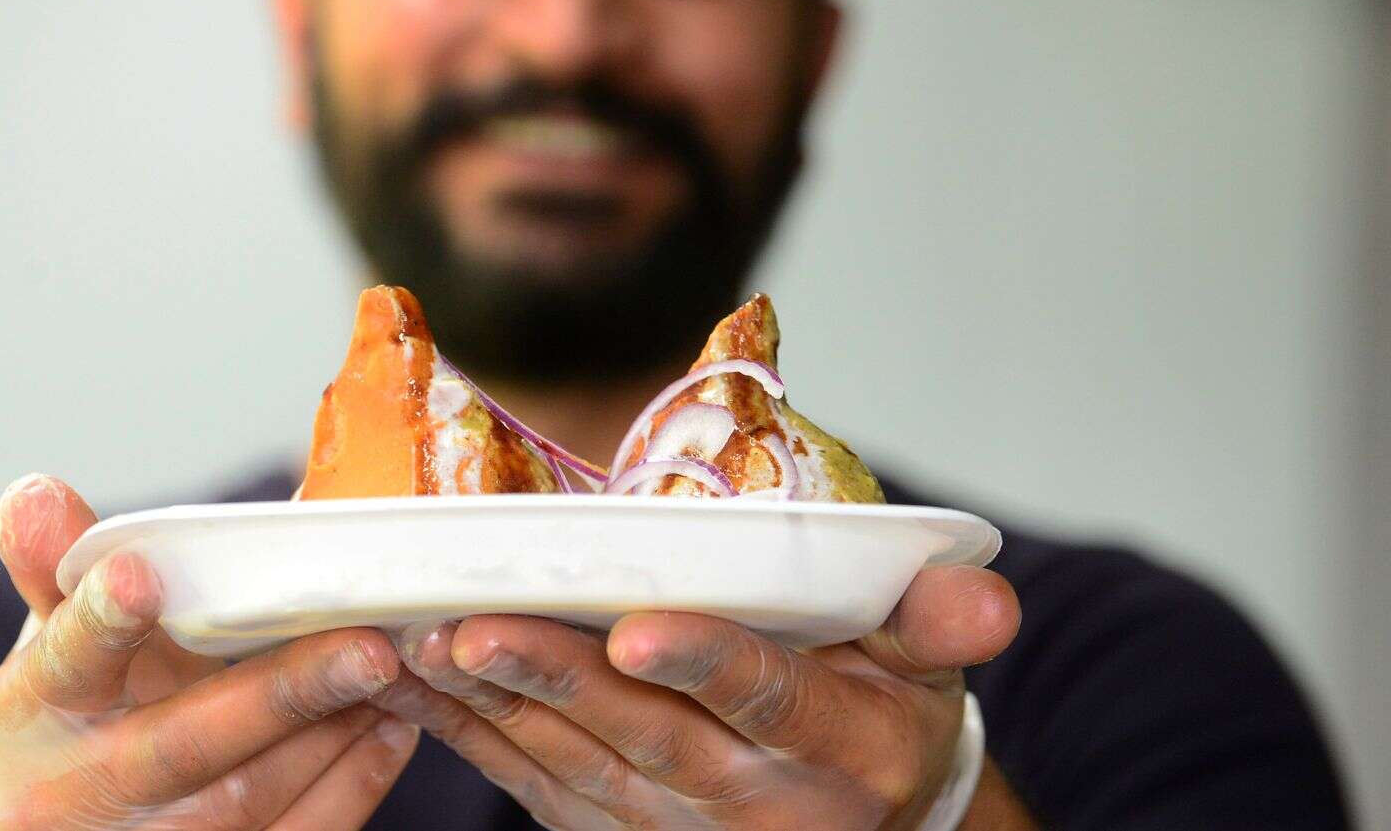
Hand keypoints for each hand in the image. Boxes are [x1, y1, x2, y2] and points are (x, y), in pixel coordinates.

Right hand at [0, 474, 418, 829]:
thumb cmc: (71, 724)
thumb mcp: (52, 650)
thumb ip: (57, 569)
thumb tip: (37, 492)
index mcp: (30, 714)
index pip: (66, 661)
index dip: (102, 621)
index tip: (140, 576)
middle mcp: (78, 794)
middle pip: (186, 744)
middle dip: (281, 693)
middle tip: (367, 649)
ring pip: (249, 799)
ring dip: (333, 733)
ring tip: (393, 668)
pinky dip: (349, 785)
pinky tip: (393, 728)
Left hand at [375, 566, 1019, 829]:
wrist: (856, 819)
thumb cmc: (882, 712)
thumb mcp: (928, 666)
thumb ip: (940, 623)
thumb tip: (987, 600)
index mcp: (835, 748)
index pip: (767, 701)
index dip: (706, 666)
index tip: (639, 631)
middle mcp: (748, 802)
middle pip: (644, 738)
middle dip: (557, 682)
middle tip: (477, 628)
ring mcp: (669, 825)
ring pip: (573, 765)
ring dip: (494, 707)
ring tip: (424, 644)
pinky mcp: (611, 827)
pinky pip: (534, 786)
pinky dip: (474, 736)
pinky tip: (419, 684)